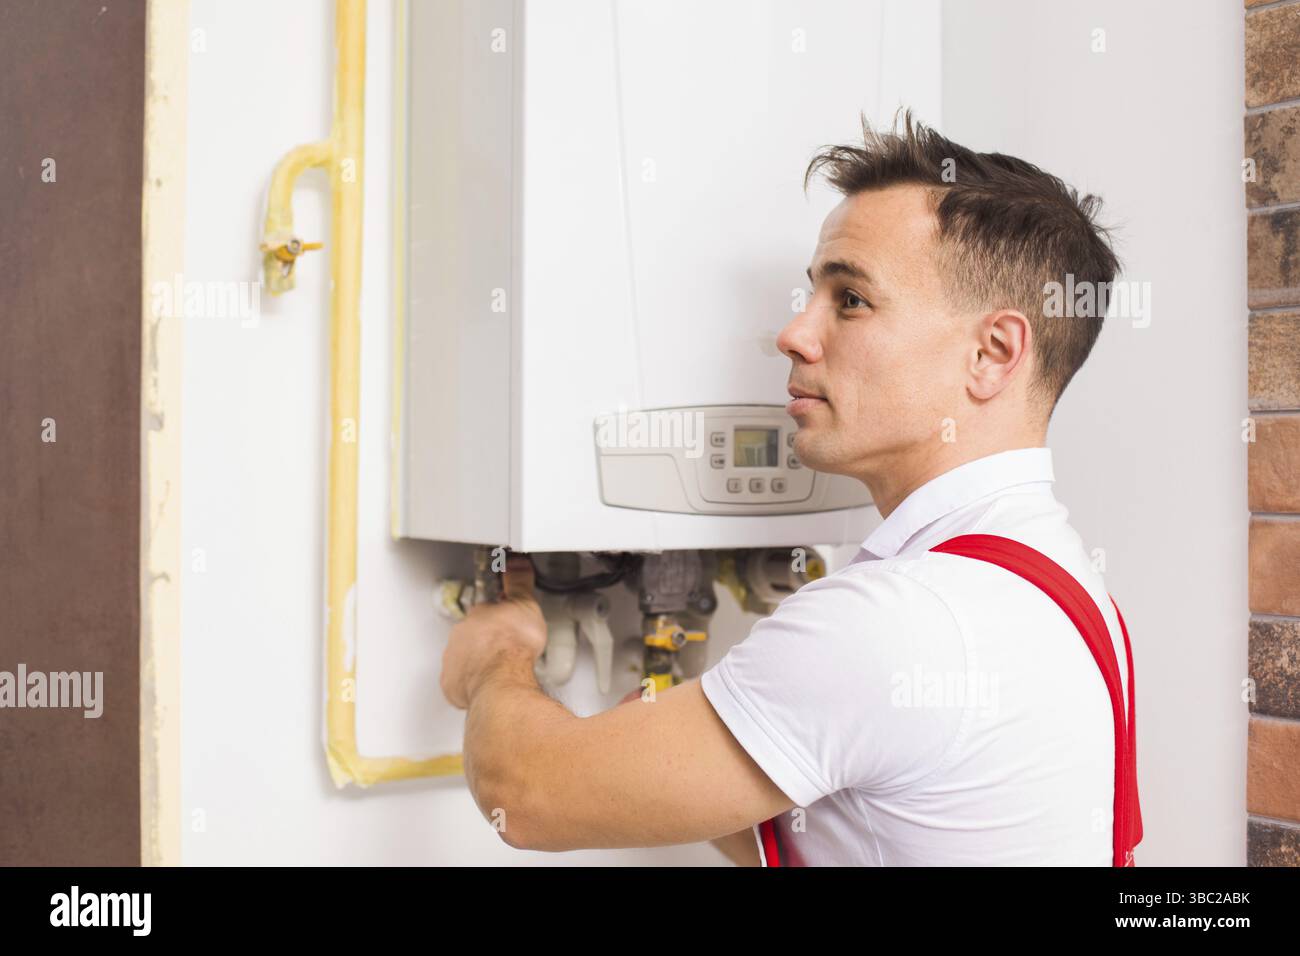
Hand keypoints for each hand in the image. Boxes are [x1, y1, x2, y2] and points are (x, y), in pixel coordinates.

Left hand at [440, 555, 547, 709]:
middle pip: (471, 636)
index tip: (505, 624)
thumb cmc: (512, 645)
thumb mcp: (524, 604)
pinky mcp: (453, 685)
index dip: (496, 618)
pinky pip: (459, 684)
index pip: (483, 612)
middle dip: (486, 642)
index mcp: (476, 616)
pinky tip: (486, 686)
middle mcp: (460, 637)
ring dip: (478, 663)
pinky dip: (470, 685)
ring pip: (463, 660)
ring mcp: (454, 662)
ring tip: (498, 670)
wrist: (502, 677)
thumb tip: (517, 563)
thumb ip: (519, 583)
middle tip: (505, 649)